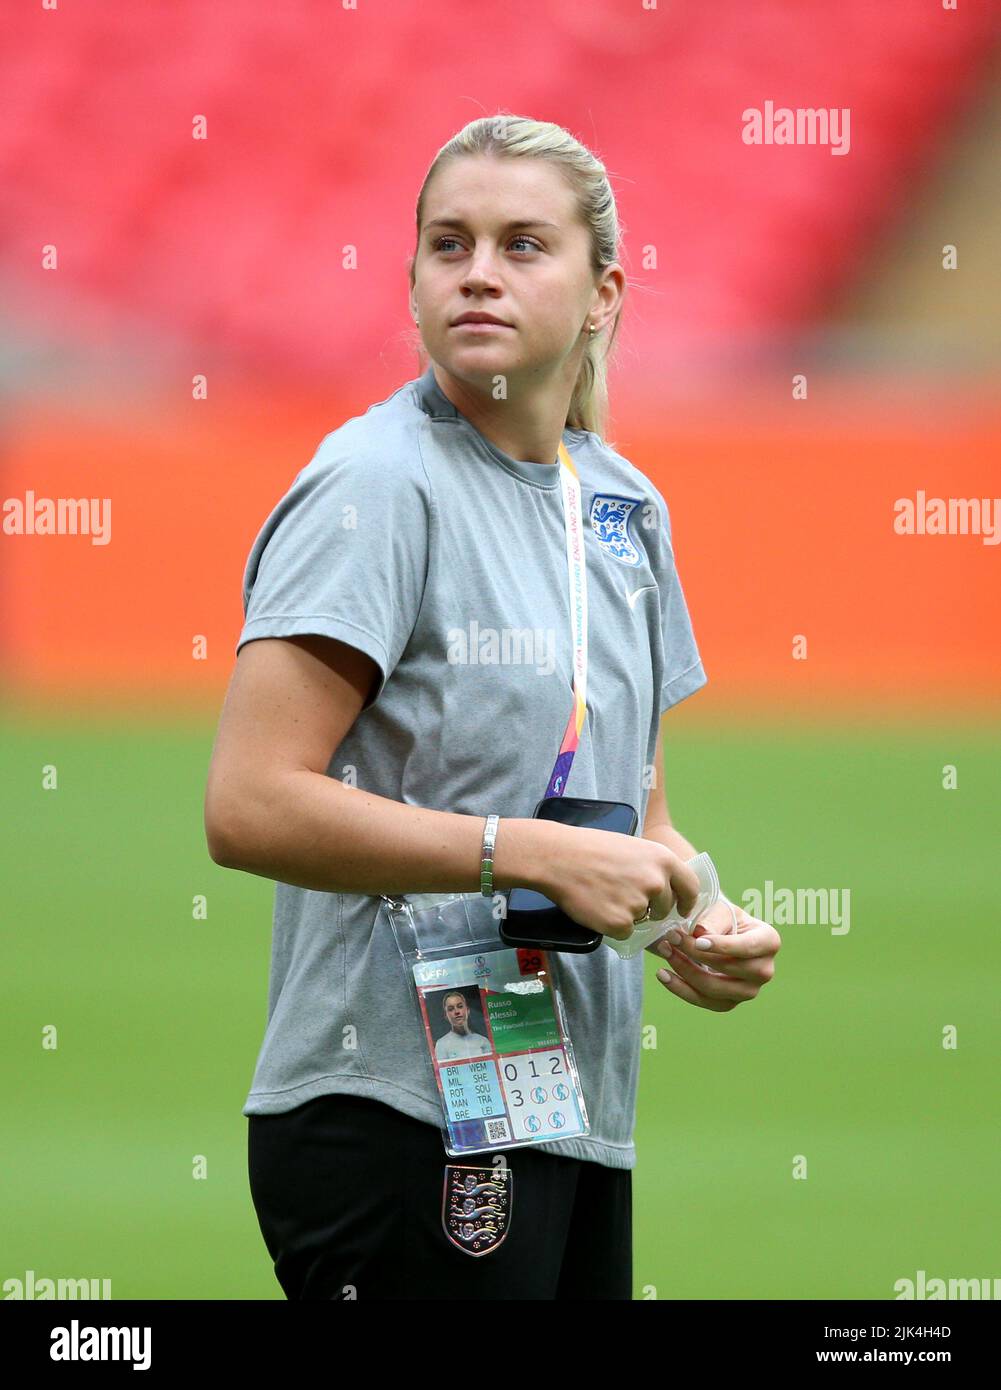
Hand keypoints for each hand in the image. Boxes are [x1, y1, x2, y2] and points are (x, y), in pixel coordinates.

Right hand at [534, 821, 700, 940]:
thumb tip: (664, 888)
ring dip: (627, 915)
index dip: (686, 901)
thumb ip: (653, 867)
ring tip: (604, 894)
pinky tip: (596, 906)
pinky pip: (624, 932)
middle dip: (651, 909)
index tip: (681, 909)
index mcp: (662, 859)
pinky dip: (611, 925)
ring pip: (642, 920)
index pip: (691, 887)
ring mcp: (639, 904)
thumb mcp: (632, 847)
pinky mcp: (620, 923)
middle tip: (624, 897)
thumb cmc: (590, 848)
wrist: (558, 857)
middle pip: (665, 909)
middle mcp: (656, 882)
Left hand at [646, 900, 780, 1011]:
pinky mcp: (730, 1002)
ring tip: (664, 952)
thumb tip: (700, 933)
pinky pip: (705, 1002)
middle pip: (730, 970)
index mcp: (769, 941)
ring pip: (715, 990)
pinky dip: (681, 989)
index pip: (747, 947)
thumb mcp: (719, 910)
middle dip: (696, 955)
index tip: (697, 941)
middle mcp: (764, 970)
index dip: (723, 946)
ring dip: (685, 971)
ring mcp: (749, 990)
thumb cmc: (722, 917)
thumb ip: (712, 919)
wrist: (716, 932)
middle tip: (670, 938)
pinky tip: (663, 974)